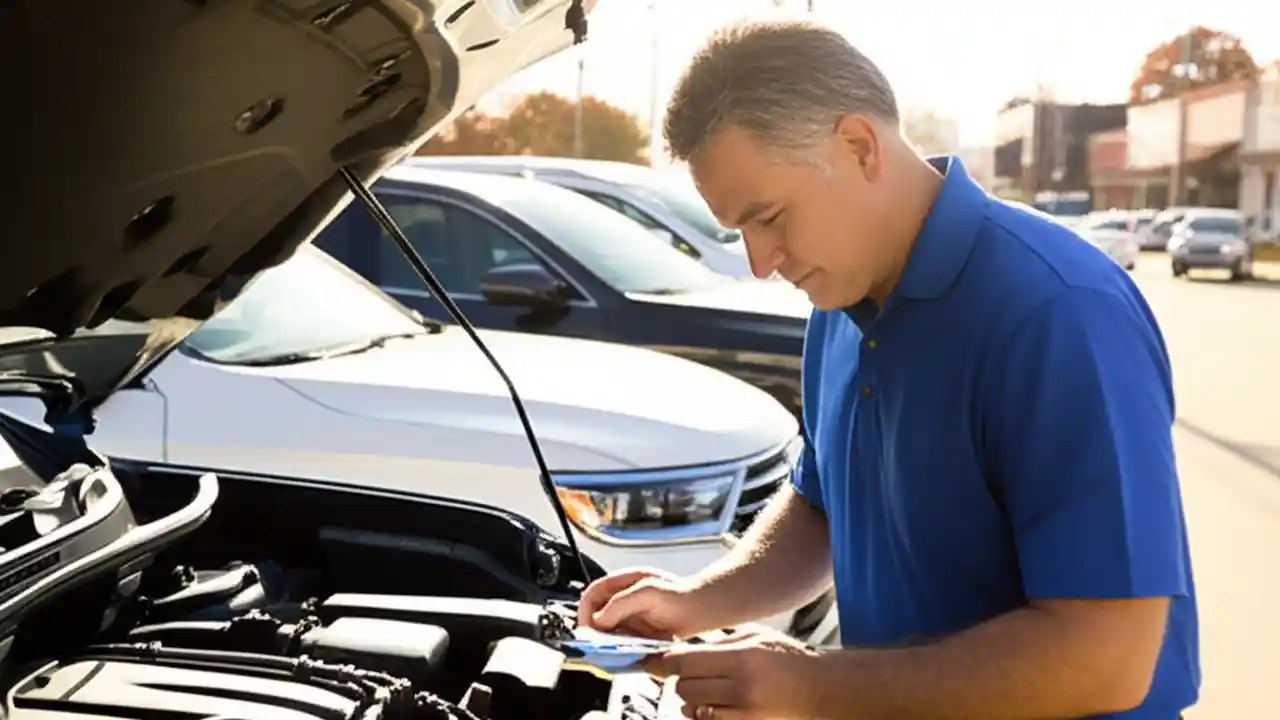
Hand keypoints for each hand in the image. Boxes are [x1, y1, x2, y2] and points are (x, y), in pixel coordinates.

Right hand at [575, 567, 704, 638]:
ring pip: (606, 627)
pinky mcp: (638, 628)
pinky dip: (615, 645)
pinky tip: (621, 650)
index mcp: (623, 581)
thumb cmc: (679, 595)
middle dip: (592, 627)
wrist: (701, 609)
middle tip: (594, 643)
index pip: (592, 594)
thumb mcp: (646, 594)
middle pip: (596, 611)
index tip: (587, 628)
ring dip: (604, 638)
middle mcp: (624, 596)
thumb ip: (619, 605)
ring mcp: (631, 612)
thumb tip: (598, 620)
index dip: (585, 611)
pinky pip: (619, 637)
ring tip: (607, 648)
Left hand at [648, 628, 822, 719]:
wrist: (821, 691)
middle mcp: (741, 689)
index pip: (684, 662)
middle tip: (695, 675)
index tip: (653, 662)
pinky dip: (706, 716)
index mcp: (742, 658)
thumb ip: (718, 644)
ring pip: (692, 711)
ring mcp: (744, 715)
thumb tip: (681, 651)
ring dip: (693, 701)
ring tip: (712, 691)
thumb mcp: (755, 638)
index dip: (664, 662)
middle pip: (684, 689)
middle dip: (683, 681)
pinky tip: (718, 707)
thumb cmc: (789, 659)